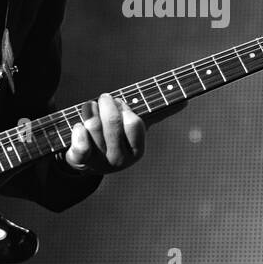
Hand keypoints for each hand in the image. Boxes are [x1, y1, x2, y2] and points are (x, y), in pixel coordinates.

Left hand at [60, 94, 180, 174]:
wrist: (86, 157)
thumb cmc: (115, 135)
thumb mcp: (135, 124)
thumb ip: (159, 112)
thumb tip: (185, 102)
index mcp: (136, 152)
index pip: (133, 121)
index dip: (124, 107)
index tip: (120, 105)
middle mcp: (120, 161)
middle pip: (111, 120)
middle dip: (106, 102)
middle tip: (104, 99)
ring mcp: (99, 164)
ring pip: (92, 125)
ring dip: (89, 110)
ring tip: (89, 109)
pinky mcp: (79, 163)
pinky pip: (79, 142)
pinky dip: (77, 129)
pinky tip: (78, 127)